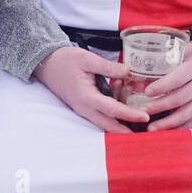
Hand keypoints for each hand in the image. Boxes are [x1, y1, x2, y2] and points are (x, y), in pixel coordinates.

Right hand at [34, 46, 148, 133]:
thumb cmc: (65, 60)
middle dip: (126, 130)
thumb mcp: (88, 59)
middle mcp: (84, 108)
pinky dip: (112, 117)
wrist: (46, 64)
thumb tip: (129, 70)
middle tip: (144, 133)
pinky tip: (123, 110)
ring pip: (104, 123)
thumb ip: (109, 67)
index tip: (145, 117)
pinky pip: (99, 117)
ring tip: (137, 121)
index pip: (112, 110)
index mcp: (86, 97)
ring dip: (119, 124)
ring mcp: (82, 110)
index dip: (130, 114)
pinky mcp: (83, 107)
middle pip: (108, 125)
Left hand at [141, 44, 191, 130]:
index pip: (178, 78)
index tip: (147, 92)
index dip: (163, 86)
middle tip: (143, 111)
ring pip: (187, 114)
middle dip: (160, 106)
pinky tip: (167, 131)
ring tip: (151, 128)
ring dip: (168, 123)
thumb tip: (143, 65)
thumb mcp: (189, 50)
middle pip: (180, 98)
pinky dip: (180, 128)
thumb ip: (170, 56)